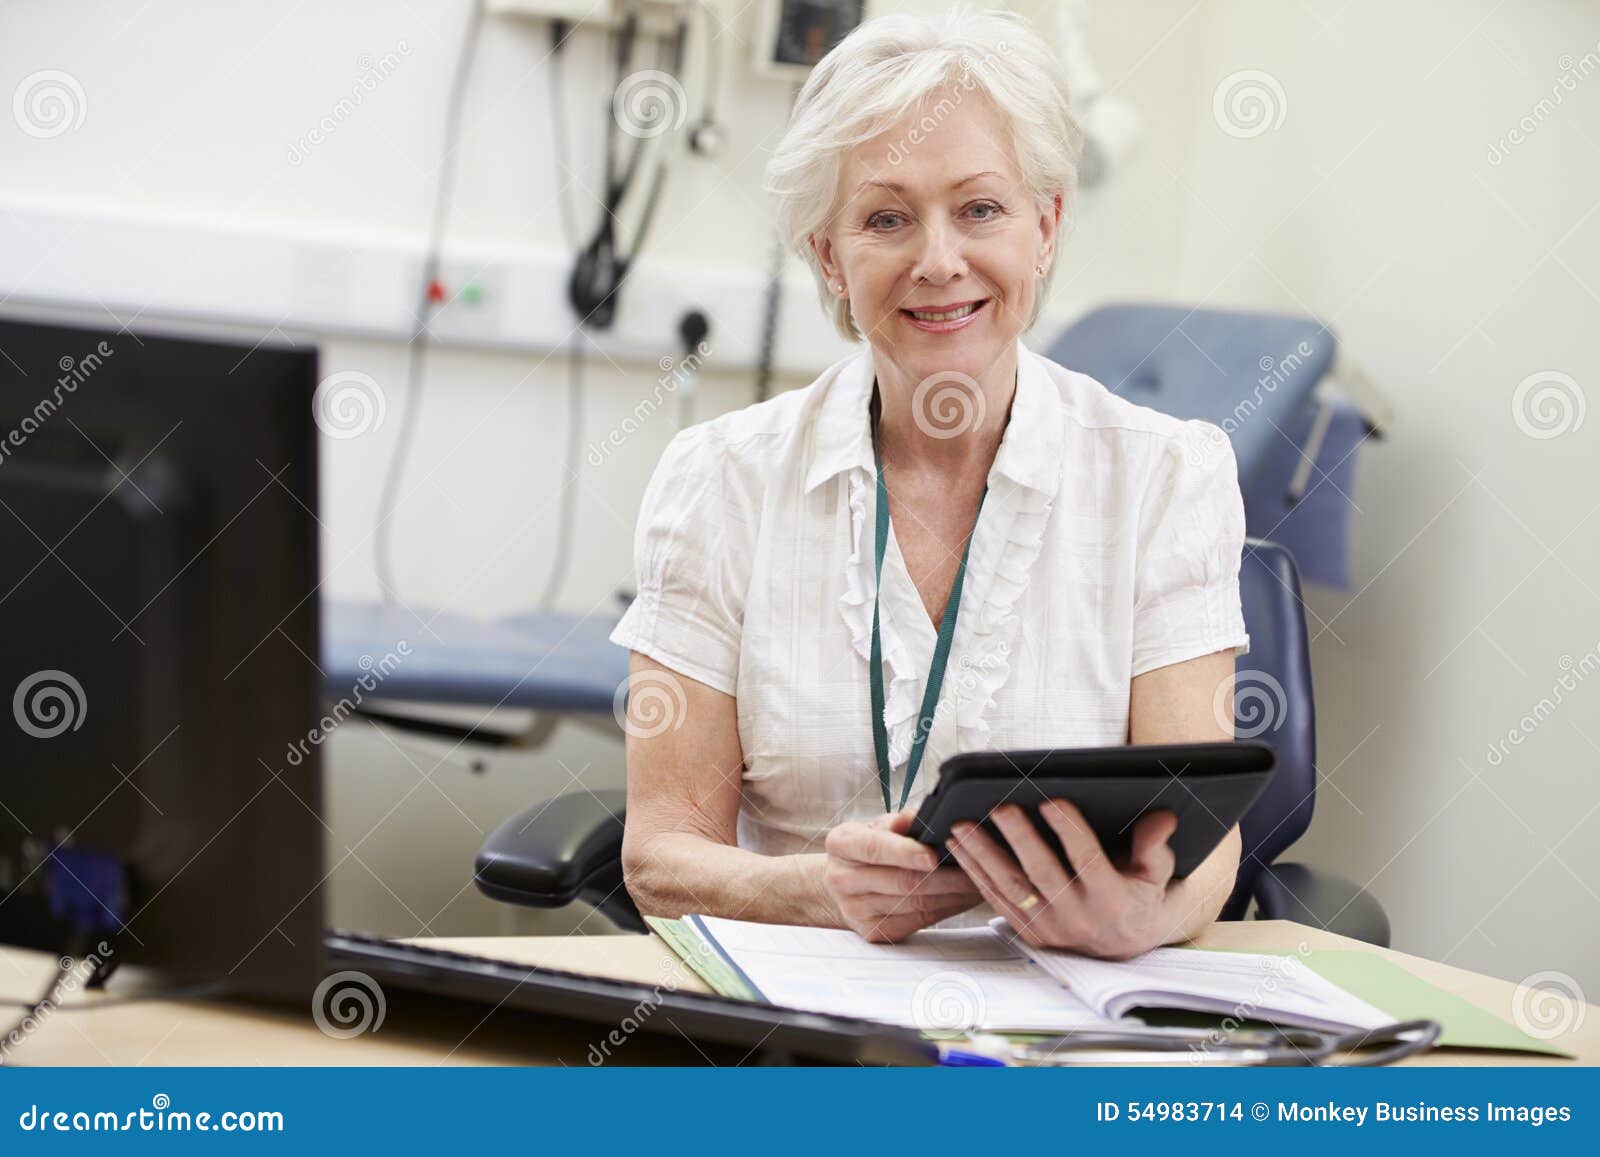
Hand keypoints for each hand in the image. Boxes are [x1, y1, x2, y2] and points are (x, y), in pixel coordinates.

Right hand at [823, 810, 982, 942]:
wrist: (843, 884)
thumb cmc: (867, 848)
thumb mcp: (877, 825)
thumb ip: (900, 821)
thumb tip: (920, 816)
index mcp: (841, 844)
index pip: (875, 848)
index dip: (906, 852)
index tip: (934, 855)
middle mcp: (842, 879)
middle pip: (901, 881)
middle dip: (944, 876)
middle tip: (975, 866)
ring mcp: (855, 910)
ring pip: (915, 904)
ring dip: (952, 894)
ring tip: (977, 881)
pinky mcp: (873, 932)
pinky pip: (919, 920)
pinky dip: (947, 908)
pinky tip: (962, 897)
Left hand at [945, 799, 1178, 959]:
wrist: (1126, 944)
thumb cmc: (1139, 894)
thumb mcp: (1157, 874)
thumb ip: (1155, 846)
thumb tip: (1161, 817)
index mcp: (1112, 900)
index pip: (1088, 860)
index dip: (1070, 831)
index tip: (1052, 801)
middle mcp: (1078, 917)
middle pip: (1042, 873)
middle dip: (1019, 838)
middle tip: (999, 806)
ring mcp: (1050, 928)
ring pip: (1011, 887)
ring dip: (983, 854)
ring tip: (962, 824)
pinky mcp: (1029, 932)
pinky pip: (997, 900)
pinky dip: (975, 873)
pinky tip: (959, 846)